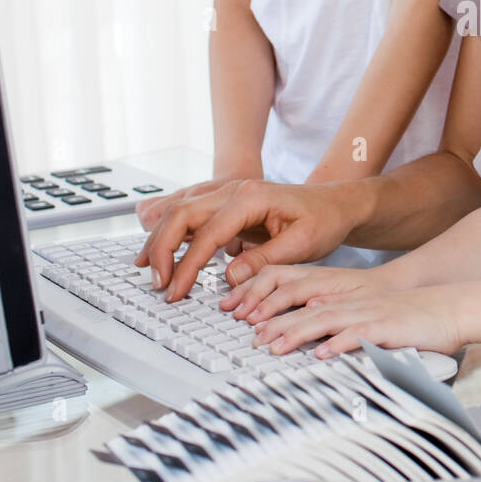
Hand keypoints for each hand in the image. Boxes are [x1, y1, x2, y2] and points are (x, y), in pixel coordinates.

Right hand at [134, 178, 360, 301]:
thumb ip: (264, 260)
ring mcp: (227, 193)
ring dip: (160, 238)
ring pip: (180, 210)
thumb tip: (229, 279)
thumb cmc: (324, 219)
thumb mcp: (302, 245)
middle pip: (182, 214)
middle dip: (162, 249)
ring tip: (144, 267)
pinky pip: (189, 212)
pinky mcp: (226, 204)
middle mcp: (233, 190)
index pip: (207, 233)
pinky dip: (170, 230)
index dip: (188, 265)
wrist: (335, 204)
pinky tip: (159, 248)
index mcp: (250, 198)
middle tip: (157, 282)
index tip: (177, 291)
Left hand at [251, 286, 463, 358]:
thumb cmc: (417, 317)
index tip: (256, 327)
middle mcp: (356, 305)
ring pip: (326, 320)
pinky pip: (359, 334)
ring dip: (298, 333)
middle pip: (309, 311)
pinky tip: (323, 353)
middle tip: (254, 338)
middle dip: (278, 324)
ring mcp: (371, 314)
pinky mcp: (388, 327)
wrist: (453, 307)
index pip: (308, 305)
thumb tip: (322, 342)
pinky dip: (339, 343)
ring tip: (276, 346)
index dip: (280, 314)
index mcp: (352, 302)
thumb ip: (350, 327)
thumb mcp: (377, 319)